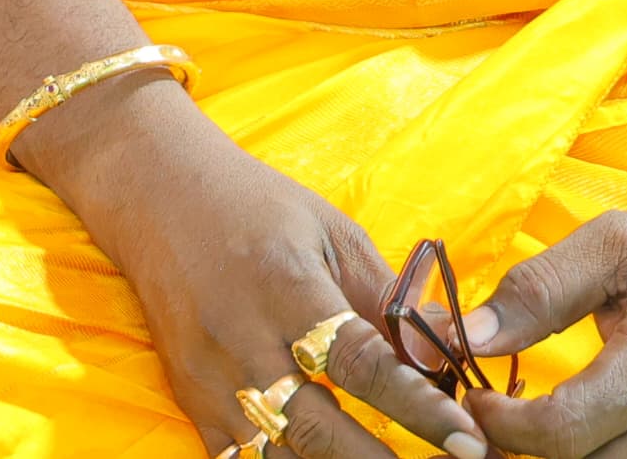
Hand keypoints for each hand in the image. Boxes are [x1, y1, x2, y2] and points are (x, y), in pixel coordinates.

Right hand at [40, 94, 494, 458]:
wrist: (157, 195)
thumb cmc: (258, 207)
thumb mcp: (332, 232)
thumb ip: (387, 298)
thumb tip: (452, 352)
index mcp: (287, 287)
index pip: (362, 362)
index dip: (419, 407)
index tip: (469, 439)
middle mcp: (243, 340)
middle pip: (318, 431)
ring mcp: (209, 379)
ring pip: (278, 458)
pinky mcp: (189, 401)